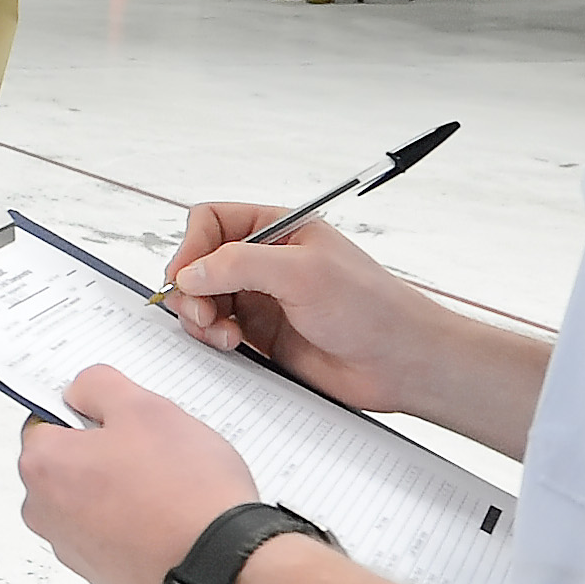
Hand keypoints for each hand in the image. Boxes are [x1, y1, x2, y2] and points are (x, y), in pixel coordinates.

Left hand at [14, 365, 258, 583]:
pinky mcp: (104, 576)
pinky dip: (137, 523)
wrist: (221, 566)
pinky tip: (172, 517)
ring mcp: (74, 550)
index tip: (120, 416)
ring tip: (170, 487)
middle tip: (154, 450)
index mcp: (43, 467)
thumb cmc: (184, 493)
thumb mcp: (144, 407)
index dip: (87, 412)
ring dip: (124, 488)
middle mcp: (46, 514)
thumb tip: (80, 392)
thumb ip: (99, 386)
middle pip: (69, 464)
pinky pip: (114, 533)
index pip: (46, 421)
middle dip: (106, 452)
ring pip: (93, 500)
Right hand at [161, 205, 431, 410]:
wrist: (398, 362)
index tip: (186, 276)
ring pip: (203, 298)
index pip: (212, 221)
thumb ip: (238, 265)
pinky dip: (211, 337)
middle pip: (200, 262)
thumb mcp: (302, 273)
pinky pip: (217, 329)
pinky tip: (232, 344)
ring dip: (200, 316)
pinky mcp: (262, 334)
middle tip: (204, 313)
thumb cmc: (370, 308)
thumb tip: (189, 272)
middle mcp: (266, 261)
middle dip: (192, 288)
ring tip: (221, 333)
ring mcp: (262, 298)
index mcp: (278, 229)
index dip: (191, 246)